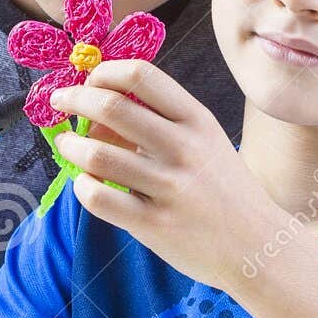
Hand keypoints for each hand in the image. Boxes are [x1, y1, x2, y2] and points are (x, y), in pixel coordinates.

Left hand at [48, 59, 285, 290]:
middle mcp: (184, 148)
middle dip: (74, 99)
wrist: (256, 245)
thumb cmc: (222, 188)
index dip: (104, 72)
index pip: (141, 75)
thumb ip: (160, 122)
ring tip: (68, 146)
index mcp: (196, 120)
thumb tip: (97, 110)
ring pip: (97, 154)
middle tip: (61, 103)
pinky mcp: (155, 225)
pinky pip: (99, 198)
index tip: (89, 82)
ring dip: (71, 145)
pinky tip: (86, 184)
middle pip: (111, 106)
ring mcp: (169, 188)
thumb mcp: (205, 141)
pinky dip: (82, 186)